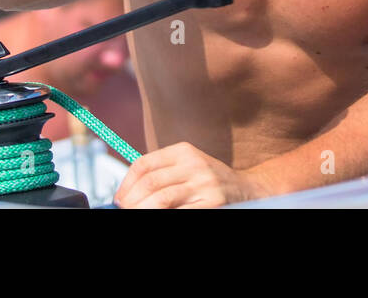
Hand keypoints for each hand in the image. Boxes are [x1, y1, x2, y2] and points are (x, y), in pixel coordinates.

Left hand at [113, 141, 270, 207]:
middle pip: (151, 181)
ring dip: (143, 209)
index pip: (144, 164)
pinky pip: (180, 212)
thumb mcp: (188, 167)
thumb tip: (128, 193)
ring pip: (162, 198)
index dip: (126, 183)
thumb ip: (163, 173)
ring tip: (134, 215)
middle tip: (123, 210)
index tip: (119, 199)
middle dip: (131, 200)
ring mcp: (204, 184)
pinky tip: (159, 217)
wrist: (249, 190)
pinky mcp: (212, 203)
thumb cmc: (210, 181)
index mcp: (183, 151)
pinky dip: (163, 215)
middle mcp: (194, 164)